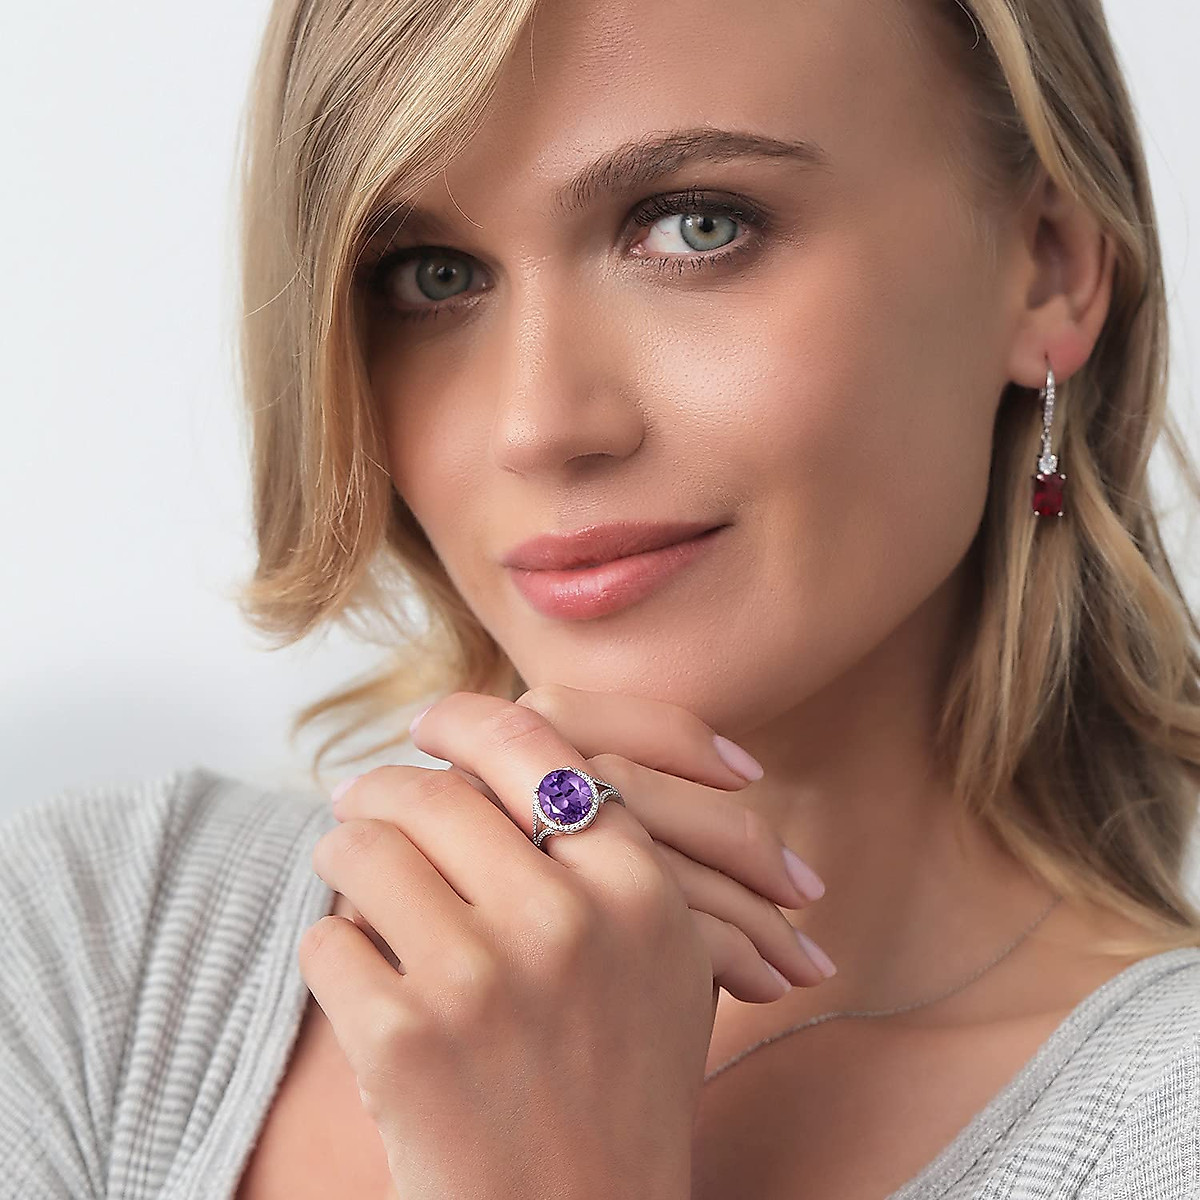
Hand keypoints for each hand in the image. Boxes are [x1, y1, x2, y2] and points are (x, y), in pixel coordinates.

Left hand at [303, 689, 829, 1199]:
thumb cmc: (620, 1085)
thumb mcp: (663, 958)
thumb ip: (622, 853)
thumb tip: (541, 746)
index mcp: (638, 889)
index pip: (534, 748)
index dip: (466, 719)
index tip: (428, 723)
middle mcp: (567, 920)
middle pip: (435, 791)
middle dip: (379, 787)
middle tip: (355, 797)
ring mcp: (484, 979)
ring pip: (366, 847)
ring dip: (342, 853)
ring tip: (344, 865)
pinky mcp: (406, 1041)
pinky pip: (328, 941)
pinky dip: (332, 949)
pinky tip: (356, 971)